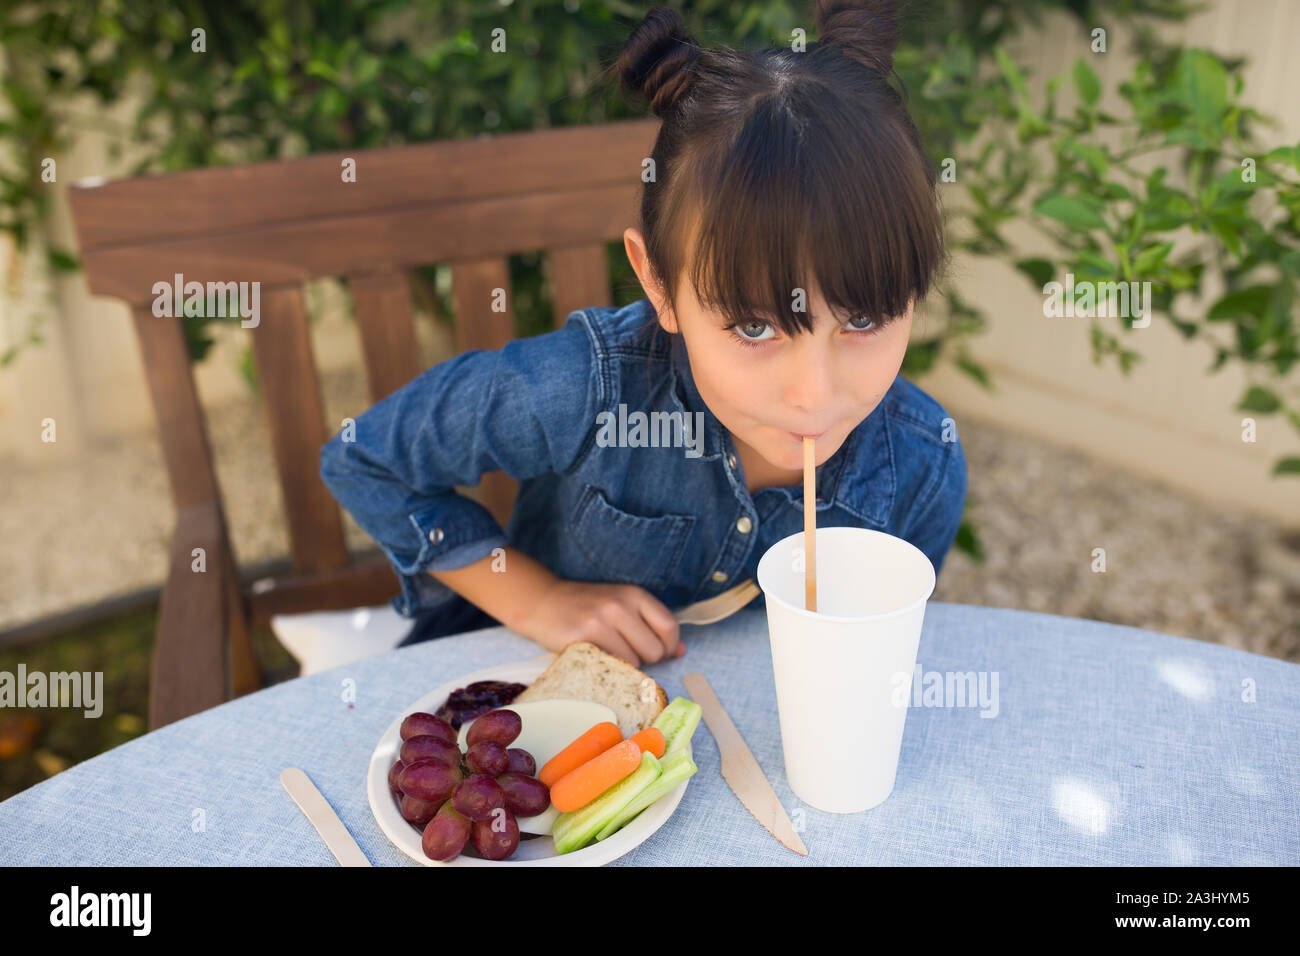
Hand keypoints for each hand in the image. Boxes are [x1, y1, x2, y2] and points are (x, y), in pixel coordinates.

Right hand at [510, 579, 684, 666]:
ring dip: (624, 665)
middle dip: (645, 658)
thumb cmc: (586, 606)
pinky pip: (611, 667)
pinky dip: (608, 669)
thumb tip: (682, 650)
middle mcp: (619, 605)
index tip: (659, 653)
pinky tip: (596, 657)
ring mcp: (600, 623)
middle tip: (625, 651)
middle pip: (655, 651)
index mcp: (634, 594)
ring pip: (633, 663)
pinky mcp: (582, 641)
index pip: (670, 627)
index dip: (669, 647)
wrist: (542, 602)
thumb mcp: (621, 604)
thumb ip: (651, 624)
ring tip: (607, 652)